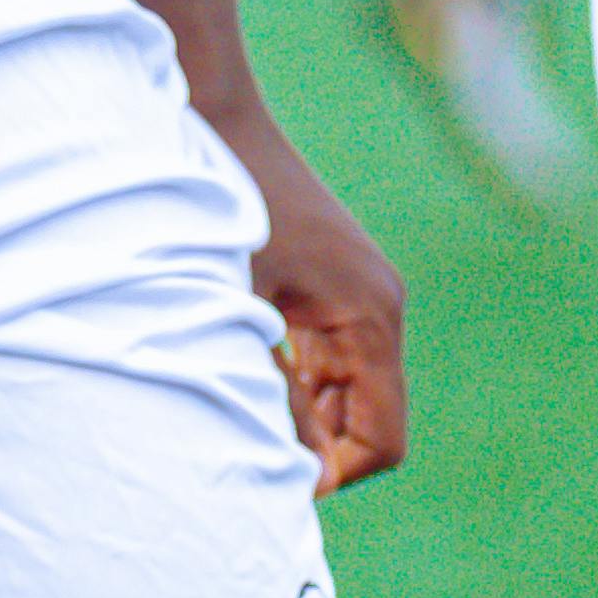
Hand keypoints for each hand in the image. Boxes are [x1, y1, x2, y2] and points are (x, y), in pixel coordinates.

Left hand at [216, 100, 408, 494]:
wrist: (214, 119)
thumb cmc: (220, 211)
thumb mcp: (241, 312)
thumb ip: (277, 395)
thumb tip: (307, 478)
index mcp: (371, 316)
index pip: (383, 439)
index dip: (334, 473)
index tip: (273, 472)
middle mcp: (380, 309)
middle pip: (368, 422)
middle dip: (316, 446)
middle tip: (246, 441)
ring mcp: (361, 296)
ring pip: (346, 394)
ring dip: (300, 413)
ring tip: (238, 398)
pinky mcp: (334, 287)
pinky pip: (329, 360)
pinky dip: (293, 380)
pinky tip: (243, 364)